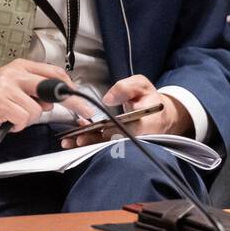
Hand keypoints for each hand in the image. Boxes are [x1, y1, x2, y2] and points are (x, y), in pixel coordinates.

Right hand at [0, 59, 94, 143]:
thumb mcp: (14, 89)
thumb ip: (36, 91)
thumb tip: (59, 99)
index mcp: (20, 67)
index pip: (54, 72)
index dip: (71, 87)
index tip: (82, 100)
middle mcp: (14, 73)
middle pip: (53, 88)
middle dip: (70, 103)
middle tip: (82, 112)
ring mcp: (6, 87)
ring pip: (38, 109)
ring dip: (28, 119)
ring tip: (14, 116)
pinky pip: (23, 118)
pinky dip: (18, 125)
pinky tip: (7, 122)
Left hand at [58, 75, 190, 148]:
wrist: (158, 114)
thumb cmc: (149, 99)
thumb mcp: (141, 85)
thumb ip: (126, 87)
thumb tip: (108, 99)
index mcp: (147, 120)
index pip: (131, 127)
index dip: (115, 130)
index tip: (100, 128)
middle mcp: (138, 135)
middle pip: (117, 140)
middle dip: (95, 140)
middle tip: (77, 139)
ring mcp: (128, 141)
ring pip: (108, 145)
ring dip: (89, 143)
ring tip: (70, 142)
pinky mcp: (120, 143)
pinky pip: (105, 144)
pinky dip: (91, 141)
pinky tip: (76, 138)